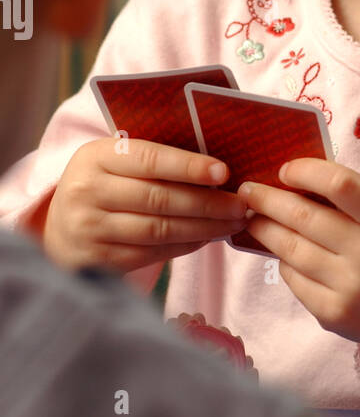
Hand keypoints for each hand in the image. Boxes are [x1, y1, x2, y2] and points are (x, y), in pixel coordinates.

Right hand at [42, 138, 249, 272]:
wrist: (60, 230)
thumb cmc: (104, 186)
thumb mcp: (114, 162)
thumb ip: (153, 158)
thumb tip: (216, 166)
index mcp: (94, 157)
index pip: (148, 159)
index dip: (188, 166)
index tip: (224, 172)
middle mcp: (87, 192)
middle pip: (159, 198)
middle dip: (208, 202)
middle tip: (241, 204)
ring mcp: (90, 229)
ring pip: (160, 229)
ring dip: (204, 227)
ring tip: (233, 222)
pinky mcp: (99, 260)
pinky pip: (154, 253)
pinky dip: (187, 245)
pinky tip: (208, 237)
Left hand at [237, 158, 359, 348]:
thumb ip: (351, 200)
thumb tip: (294, 181)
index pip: (340, 184)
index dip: (306, 172)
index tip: (285, 170)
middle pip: (304, 218)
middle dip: (268, 200)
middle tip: (248, 191)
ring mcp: (350, 287)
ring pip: (292, 251)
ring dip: (266, 231)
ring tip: (255, 220)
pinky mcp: (334, 314)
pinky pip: (295, 281)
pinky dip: (286, 265)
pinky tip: (285, 256)